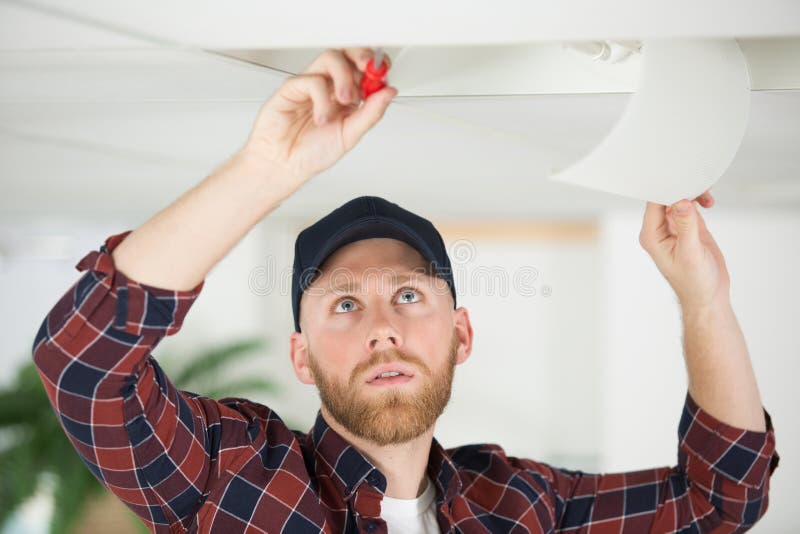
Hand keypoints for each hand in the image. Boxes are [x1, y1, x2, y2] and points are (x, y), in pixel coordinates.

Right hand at [241, 48, 396, 186]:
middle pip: (347, 54)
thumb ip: (371, 114)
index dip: (376, 66)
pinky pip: (311, 80)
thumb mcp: (350, 136)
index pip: (363, 68)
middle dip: (362, 57)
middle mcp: (329, 86)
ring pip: (330, 58)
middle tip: (370, 71)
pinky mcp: (292, 88)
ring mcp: (310, 85)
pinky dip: (322, 99)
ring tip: (345, 101)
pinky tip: (322, 118)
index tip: (384, 74)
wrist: (284, 166)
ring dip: (344, 77)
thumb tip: (389, 93)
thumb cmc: (311, 153)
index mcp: (346, 96)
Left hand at [639, 190, 730, 310]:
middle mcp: (659, 229)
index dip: (667, 188)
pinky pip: (689, 204)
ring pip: (677, 199)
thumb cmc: (694, 282)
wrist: (708, 295)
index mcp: (651, 235)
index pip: (654, 203)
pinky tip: (708, 202)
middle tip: (698, 183)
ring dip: (691, 192)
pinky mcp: (687, 226)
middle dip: (680, 187)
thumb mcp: (690, 253)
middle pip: (664, 197)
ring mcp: (673, 227)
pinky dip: (698, 199)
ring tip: (706, 197)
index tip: (683, 178)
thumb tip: (681, 202)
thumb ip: (686, 226)